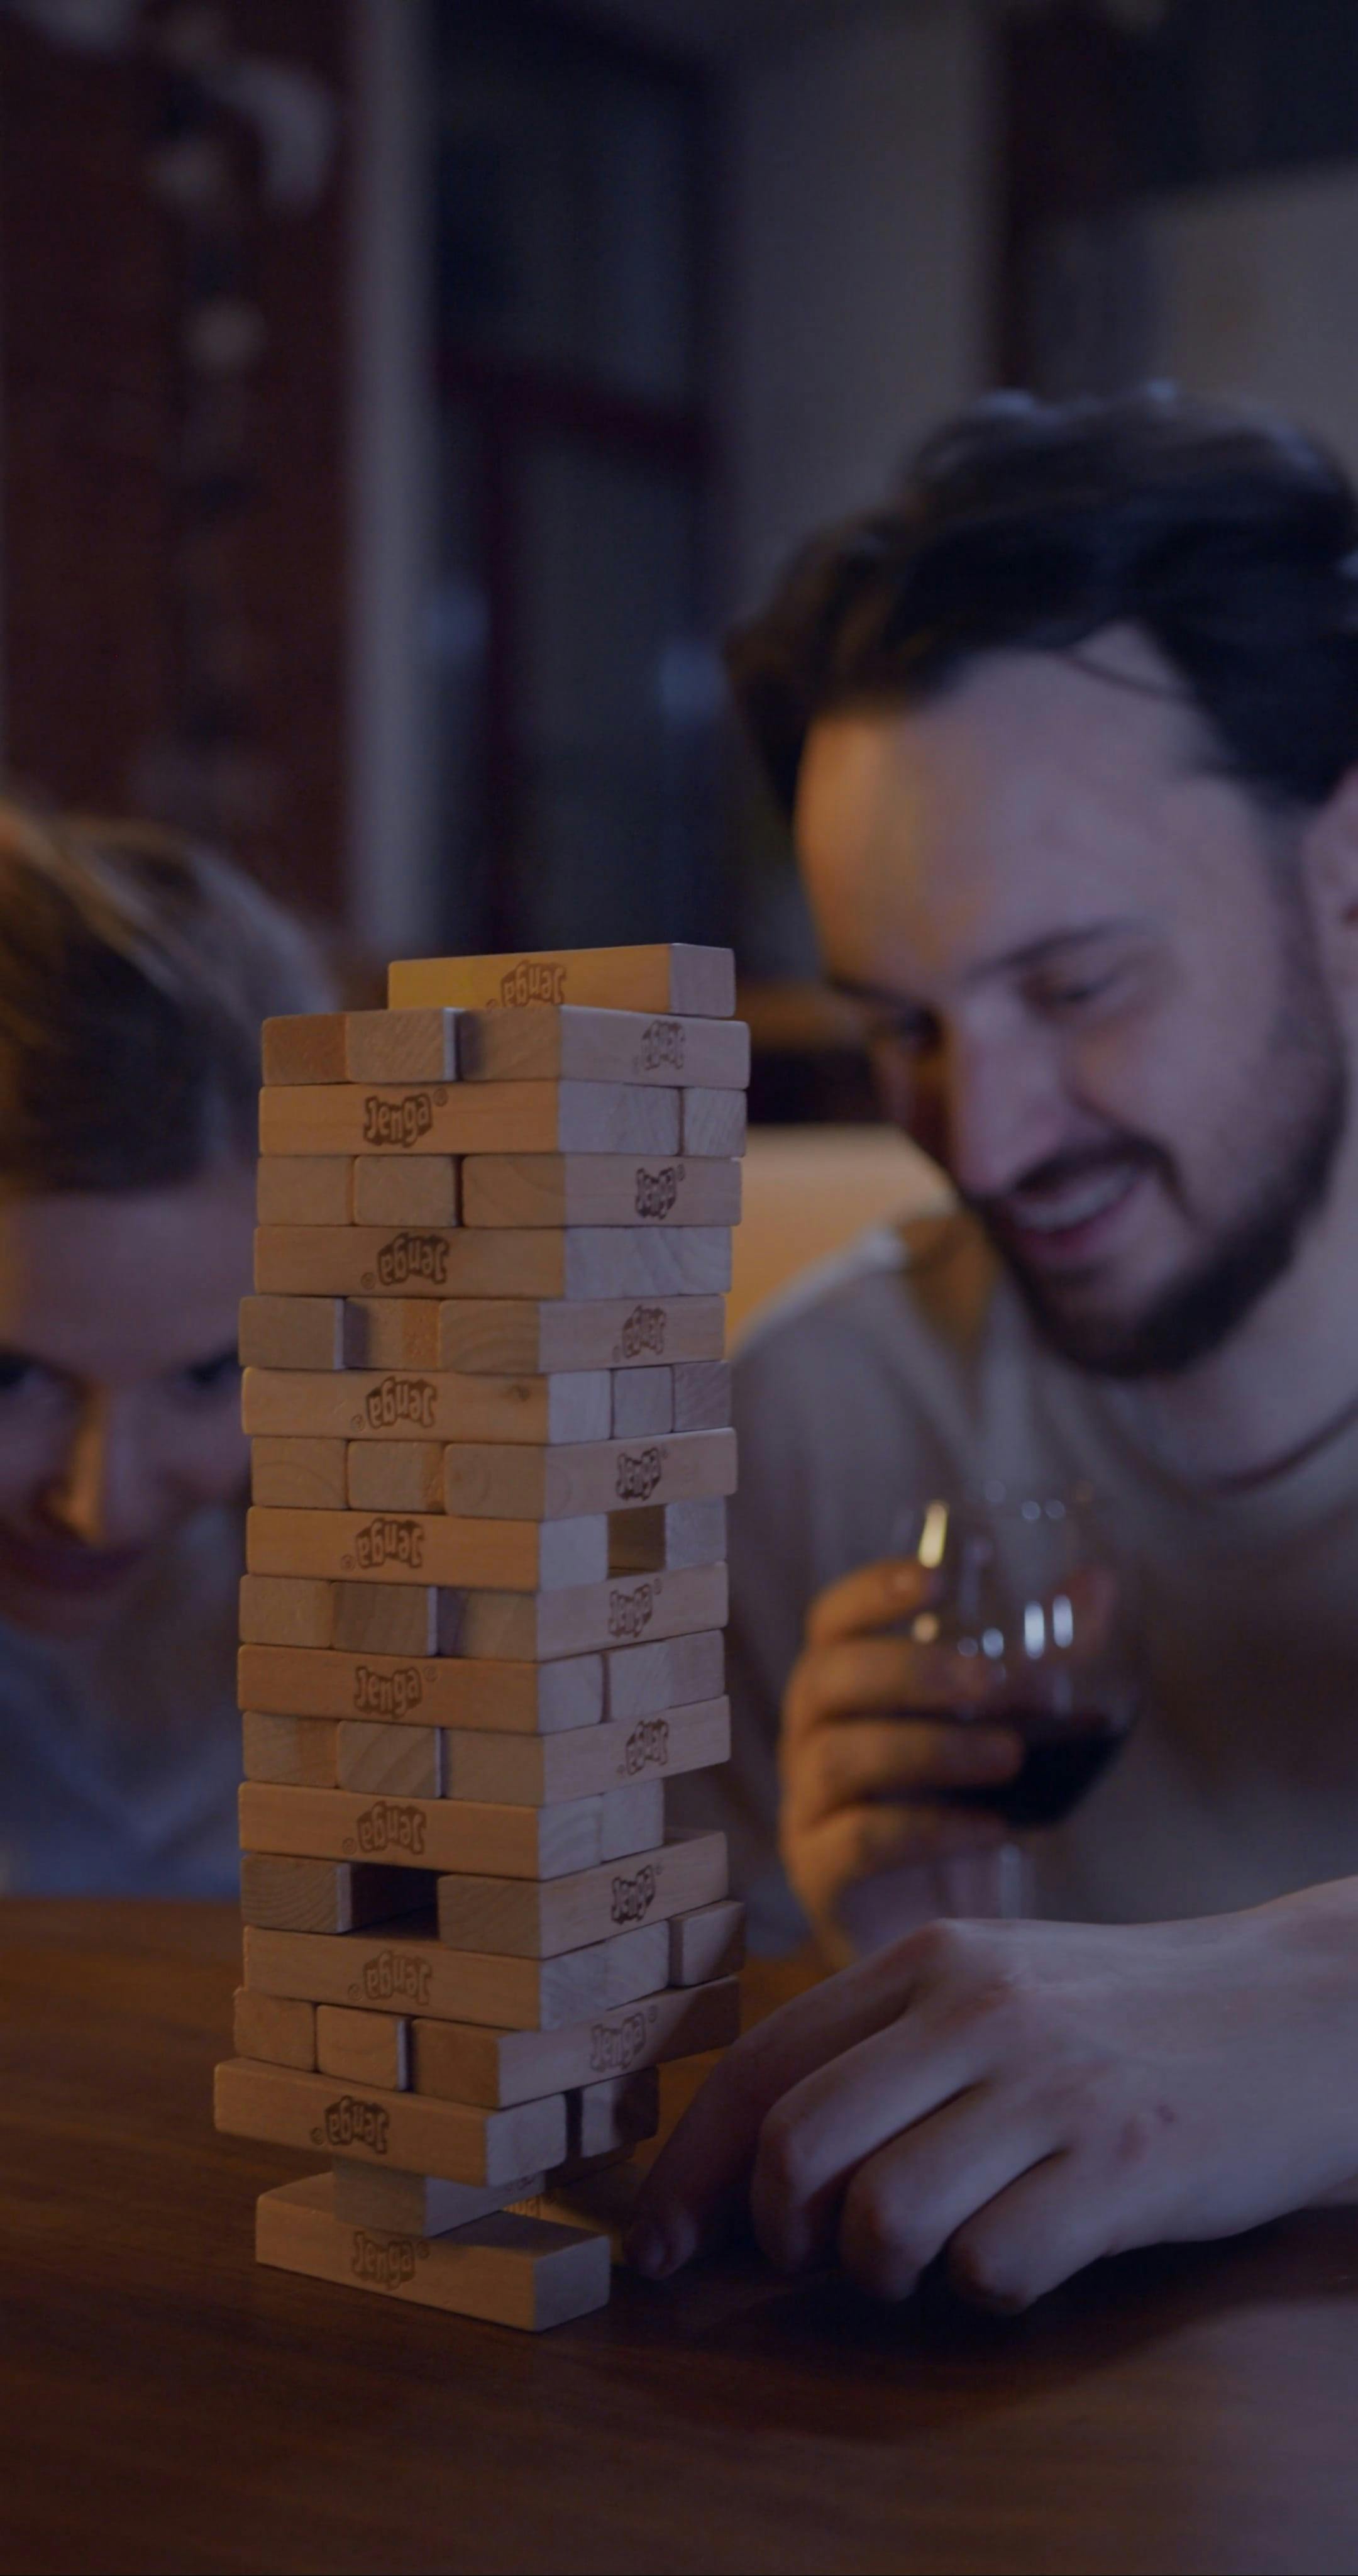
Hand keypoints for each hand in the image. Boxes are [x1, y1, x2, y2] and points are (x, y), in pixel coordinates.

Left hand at [629, 1884, 1357, 2309]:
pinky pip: (991, 2267)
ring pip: (881, 2216)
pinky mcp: (1122, 2167)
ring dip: (884, 2271)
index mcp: (930, 1960)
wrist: (1301, 2011)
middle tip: (817, 2257)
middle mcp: (977, 2010)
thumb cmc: (1127, 2014)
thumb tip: (752, 2152)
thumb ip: (885, 2042)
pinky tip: (1028, 2252)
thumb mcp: (996, 1983)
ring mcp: (1050, 2087)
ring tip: (934, 2254)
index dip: (687, 2170)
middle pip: (796, 2147)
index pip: (761, 2066)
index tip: (657, 2249)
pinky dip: (987, 2288)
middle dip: (777, 2232)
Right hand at [780, 1558, 1021, 1944]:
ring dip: (931, 1748)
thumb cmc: (958, 1801)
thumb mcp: (1001, 1725)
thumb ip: (1044, 1655)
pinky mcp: (818, 1873)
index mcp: (844, 1686)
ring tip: (1009, 1756)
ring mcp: (806, 1805)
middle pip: (828, 1679)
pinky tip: (991, 1829)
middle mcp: (810, 1735)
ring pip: (841, 1757)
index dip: (872, 1592)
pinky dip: (928, 1830)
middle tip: (992, 1683)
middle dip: (912, 1671)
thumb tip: (1098, 1583)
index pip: (832, 1620)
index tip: (936, 1579)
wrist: (931, 1923)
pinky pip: (858, 1841)